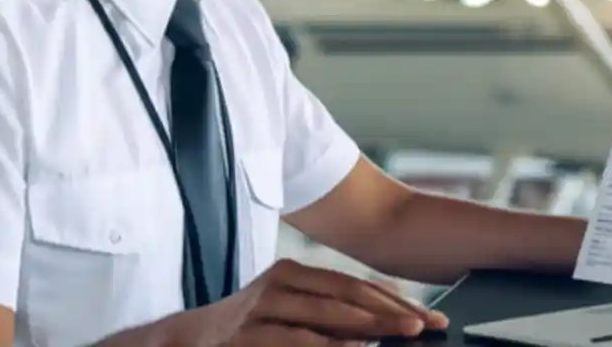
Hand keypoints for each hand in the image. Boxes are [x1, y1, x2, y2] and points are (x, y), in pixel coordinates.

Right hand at [137, 259, 448, 345]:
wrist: (183, 341)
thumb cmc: (245, 330)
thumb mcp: (288, 312)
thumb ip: (329, 312)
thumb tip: (385, 317)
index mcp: (294, 273)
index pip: (354, 284)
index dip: (393, 299)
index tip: (428, 315)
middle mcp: (280, 283)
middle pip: (346, 295)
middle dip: (390, 312)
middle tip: (424, 325)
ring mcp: (262, 308)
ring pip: (324, 314)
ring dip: (367, 326)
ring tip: (399, 334)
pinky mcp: (247, 335)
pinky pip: (294, 340)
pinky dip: (326, 346)